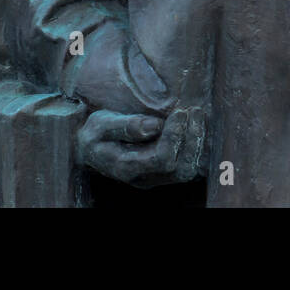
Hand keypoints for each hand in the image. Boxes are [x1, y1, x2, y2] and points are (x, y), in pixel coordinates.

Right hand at [76, 108, 205, 187]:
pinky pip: (189, 167)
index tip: (180, 112)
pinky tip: (198, 127)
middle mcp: (144, 178)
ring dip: (198, 143)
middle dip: (192, 139)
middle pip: (181, 168)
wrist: (90, 150)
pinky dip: (198, 149)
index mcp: (127, 167)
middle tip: (195, 111)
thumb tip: (155, 125)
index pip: (162, 159)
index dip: (175, 136)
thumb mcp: (100, 125)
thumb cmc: (95, 134)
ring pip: (188, 170)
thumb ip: (125, 126)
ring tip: (198, 116)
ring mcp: (156, 178)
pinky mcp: (164, 173)